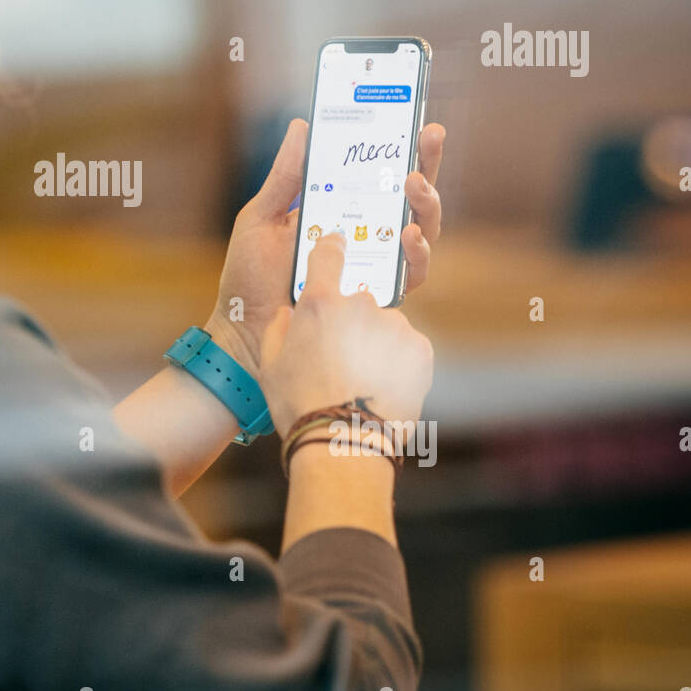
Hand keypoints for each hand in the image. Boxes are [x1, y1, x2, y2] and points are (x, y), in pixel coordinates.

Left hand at [206, 119, 445, 378]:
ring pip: (421, 230)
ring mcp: (375, 266)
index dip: (402, 146)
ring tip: (414, 183)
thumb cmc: (250, 276)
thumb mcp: (261, 216)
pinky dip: (417, 254)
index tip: (416, 117)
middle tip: (427, 137)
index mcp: (339, 210)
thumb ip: (286, 175)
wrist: (243, 329)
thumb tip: (303, 125)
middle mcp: (364, 236)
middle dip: (426, 163)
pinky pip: (412, 274)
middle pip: (409, 197)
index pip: (378, 174)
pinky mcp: (379, 296)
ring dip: (426, 204)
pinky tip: (409, 235)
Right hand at [258, 232, 433, 433]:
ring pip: (384, 325)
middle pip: (357, 300)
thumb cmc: (300, 405)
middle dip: (350, 322)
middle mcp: (360, 304)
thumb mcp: (271, 366)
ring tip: (361, 381)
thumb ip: (278, 329)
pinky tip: (381, 388)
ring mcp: (394, 325)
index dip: (331, 247)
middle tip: (339, 359)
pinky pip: (406, 347)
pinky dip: (397, 362)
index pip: (328, 252)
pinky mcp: (419, 348)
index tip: (336, 246)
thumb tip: (289, 314)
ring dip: (375, 343)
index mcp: (320, 302)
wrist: (345, 444)